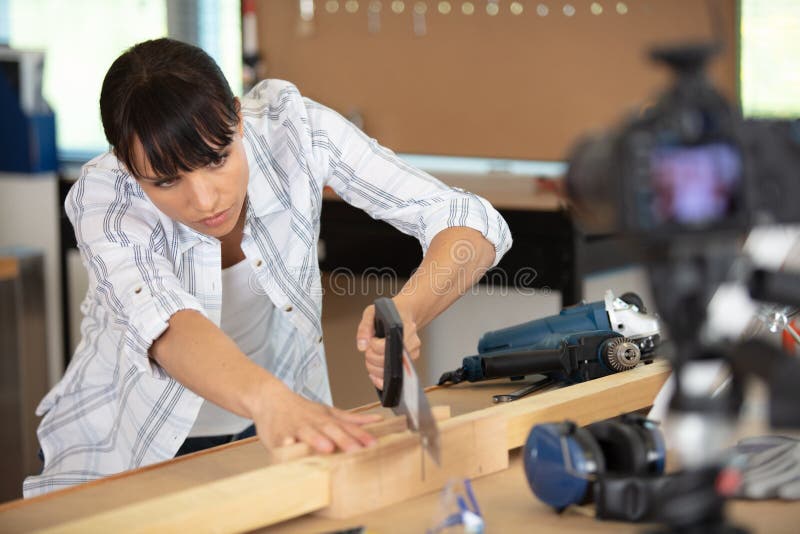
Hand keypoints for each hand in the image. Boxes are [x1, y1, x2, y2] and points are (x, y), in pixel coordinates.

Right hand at [251, 380, 380, 453]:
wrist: (271, 399)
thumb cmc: (303, 410)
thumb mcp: (329, 412)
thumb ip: (352, 420)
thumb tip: (378, 420)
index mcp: (327, 418)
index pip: (347, 427)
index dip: (360, 435)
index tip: (373, 444)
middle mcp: (314, 422)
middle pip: (330, 429)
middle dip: (344, 439)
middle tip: (356, 450)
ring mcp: (296, 427)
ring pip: (308, 433)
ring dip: (317, 439)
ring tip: (327, 447)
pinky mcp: (278, 434)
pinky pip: (282, 440)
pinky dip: (285, 443)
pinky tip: (289, 447)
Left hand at [356, 298, 420, 389]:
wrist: (404, 313)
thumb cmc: (390, 312)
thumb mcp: (372, 312)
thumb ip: (365, 328)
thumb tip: (362, 346)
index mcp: (404, 327)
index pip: (387, 346)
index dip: (374, 346)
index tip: (372, 340)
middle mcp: (412, 342)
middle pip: (388, 361)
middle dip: (372, 358)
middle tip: (370, 348)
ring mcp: (412, 353)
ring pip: (392, 372)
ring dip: (375, 368)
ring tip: (372, 356)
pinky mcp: (410, 363)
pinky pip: (396, 377)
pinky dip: (382, 378)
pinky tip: (375, 373)